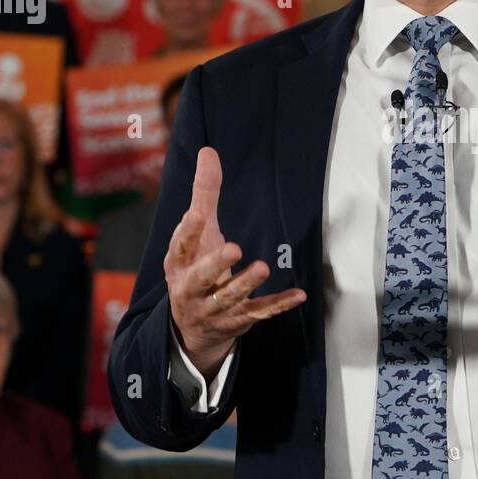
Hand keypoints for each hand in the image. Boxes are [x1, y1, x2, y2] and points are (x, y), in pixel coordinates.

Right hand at [164, 147, 304, 378]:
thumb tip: (208, 152)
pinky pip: (259, 313)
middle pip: (201, 277)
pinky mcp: (237, 320)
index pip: (181, 244)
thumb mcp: (197, 233)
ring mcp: (213, 308)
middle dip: (215, 264)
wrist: (191, 326)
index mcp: (179, 262)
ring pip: (229, 298)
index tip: (198, 214)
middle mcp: (190, 288)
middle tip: (234, 248)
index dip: (189, 230)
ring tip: (263, 267)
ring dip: (246, 283)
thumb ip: (204, 194)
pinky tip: (298, 295)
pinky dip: (278, 305)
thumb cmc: (195, 266)